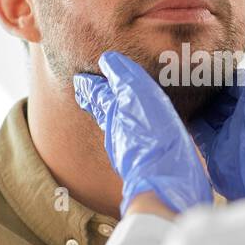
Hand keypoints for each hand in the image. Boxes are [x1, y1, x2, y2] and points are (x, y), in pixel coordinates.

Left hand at [74, 51, 213, 214]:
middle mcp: (117, 132)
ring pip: (116, 126)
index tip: (80, 79)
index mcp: (114, 113)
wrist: (164, 183)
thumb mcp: (138, 98)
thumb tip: (108, 61)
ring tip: (116, 108)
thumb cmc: (151, 139)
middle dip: (96, 99)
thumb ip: (124, 79)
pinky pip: (132, 141)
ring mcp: (128, 150)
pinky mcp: (144, 163)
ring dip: (114, 114)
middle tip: (86, 91)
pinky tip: (138, 134)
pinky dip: (131, 132)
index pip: (97, 94)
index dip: (89, 86)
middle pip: (103, 112)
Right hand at [189, 48, 244, 200]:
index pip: (239, 82)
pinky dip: (191, 123)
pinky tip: (179, 111)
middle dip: (206, 89)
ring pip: (210, 115)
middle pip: (222, 99)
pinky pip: (201, 133)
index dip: (222, 73)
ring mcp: (232, 136)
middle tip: (184, 75)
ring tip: (178, 90)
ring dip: (197, 105)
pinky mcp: (219, 153)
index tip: (203, 63)